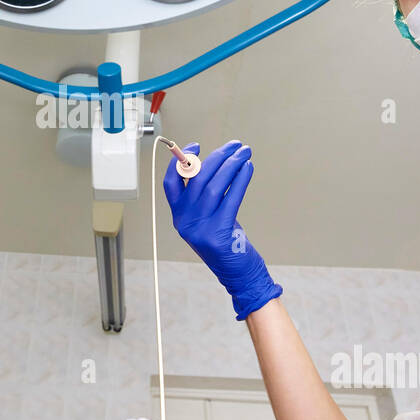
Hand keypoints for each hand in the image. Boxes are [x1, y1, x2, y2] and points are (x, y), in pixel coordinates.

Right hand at [163, 139, 280, 318]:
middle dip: (217, 157)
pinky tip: (248, 168)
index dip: (180, 162)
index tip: (196, 145)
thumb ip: (205, 197)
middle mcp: (185, 222)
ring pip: (214, 186)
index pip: (171, 183)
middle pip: (197, 179)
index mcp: (179, 217)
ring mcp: (200, 229)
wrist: (238, 274)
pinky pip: (231, 198)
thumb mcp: (208, 219)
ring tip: (244, 152)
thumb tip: (216, 163)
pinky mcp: (219, 233)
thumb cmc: (226, 243)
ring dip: (231, 165)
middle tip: (234, 145)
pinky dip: (241, 179)